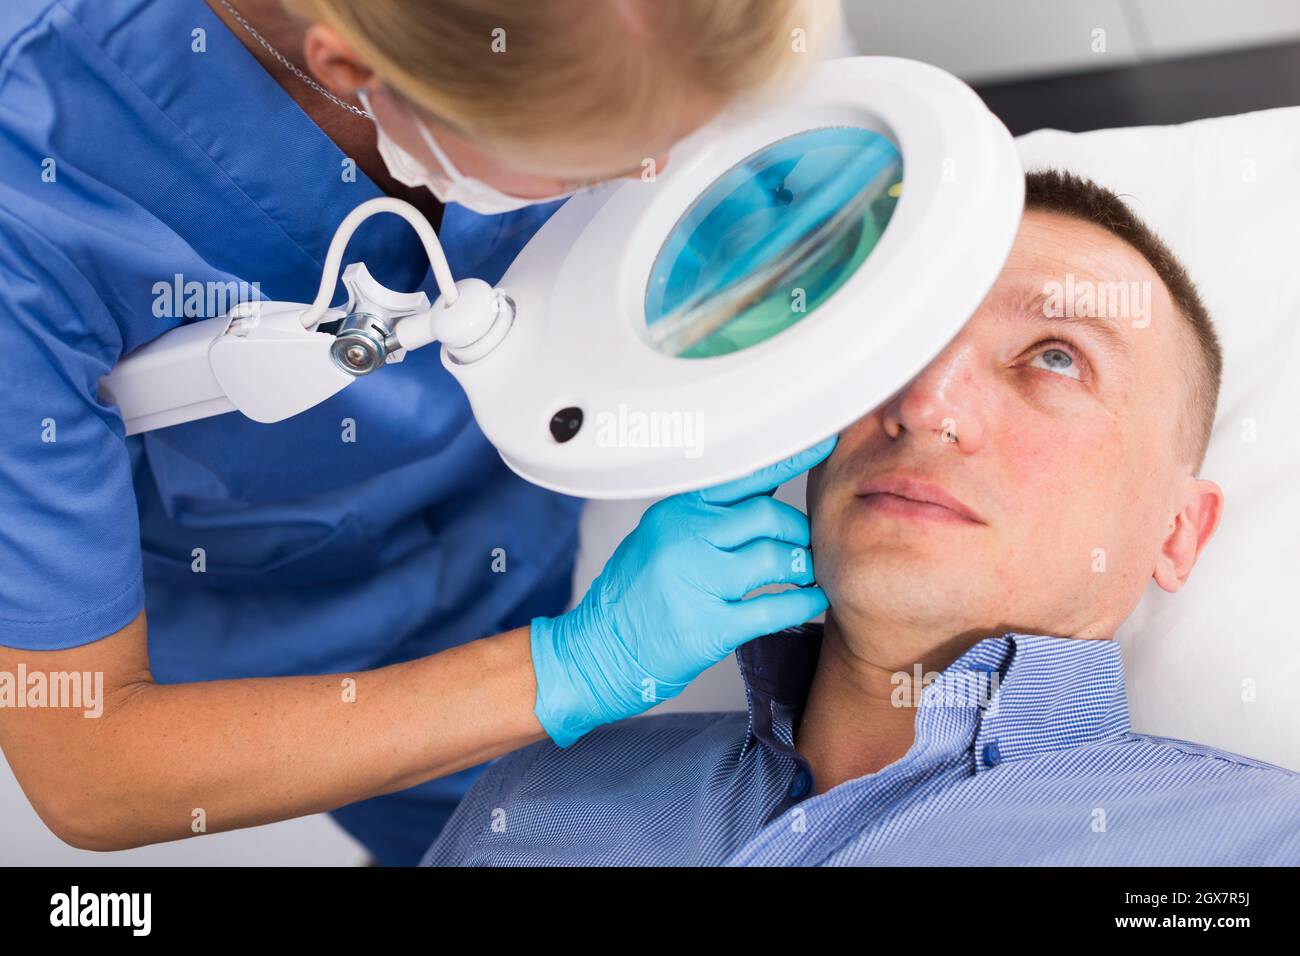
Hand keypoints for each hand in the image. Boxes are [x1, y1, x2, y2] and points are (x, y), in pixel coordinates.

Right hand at [530, 435, 836, 746]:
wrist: (599, 651)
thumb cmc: (633, 596)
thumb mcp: (661, 537)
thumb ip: (708, 515)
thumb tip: (765, 487)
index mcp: (675, 513)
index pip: (741, 476)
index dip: (788, 459)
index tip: (820, 447)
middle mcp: (684, 540)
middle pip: (766, 516)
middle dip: (797, 530)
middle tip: (804, 544)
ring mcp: (697, 583)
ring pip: (775, 558)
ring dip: (802, 566)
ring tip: (807, 574)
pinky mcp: (710, 626)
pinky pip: (774, 608)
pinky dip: (803, 604)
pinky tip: (812, 604)